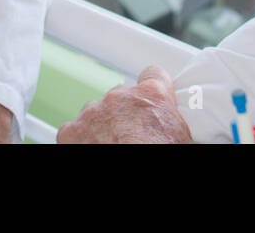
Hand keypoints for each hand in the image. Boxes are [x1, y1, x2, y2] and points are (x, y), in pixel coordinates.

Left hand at [56, 65, 193, 143]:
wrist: (131, 179)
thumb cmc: (160, 151)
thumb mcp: (182, 138)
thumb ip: (176, 123)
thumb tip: (182, 133)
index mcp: (152, 95)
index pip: (154, 74)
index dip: (153, 88)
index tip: (154, 101)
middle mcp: (120, 97)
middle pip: (122, 96)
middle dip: (125, 113)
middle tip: (134, 137)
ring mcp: (93, 112)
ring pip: (97, 112)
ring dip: (102, 126)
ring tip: (113, 146)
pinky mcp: (71, 131)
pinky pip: (75, 130)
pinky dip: (82, 140)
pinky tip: (94, 149)